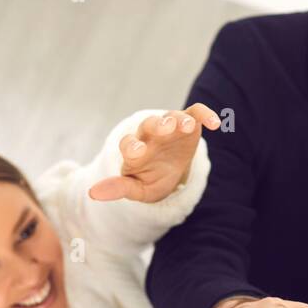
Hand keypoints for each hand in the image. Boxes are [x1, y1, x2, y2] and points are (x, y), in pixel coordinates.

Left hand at [88, 104, 220, 203]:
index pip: (129, 145)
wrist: (168, 170)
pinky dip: (204, 115)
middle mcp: (150, 135)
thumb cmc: (150, 180)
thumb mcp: (137, 189)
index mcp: (135, 150)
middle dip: (156, 127)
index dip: (132, 148)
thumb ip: (120, 188)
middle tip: (163, 128)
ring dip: (178, 120)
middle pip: (150, 126)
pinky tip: (216, 124)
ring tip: (187, 125)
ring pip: (171, 118)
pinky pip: (195, 114)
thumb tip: (92, 193)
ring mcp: (170, 128)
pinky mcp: (188, 125)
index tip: (137, 153)